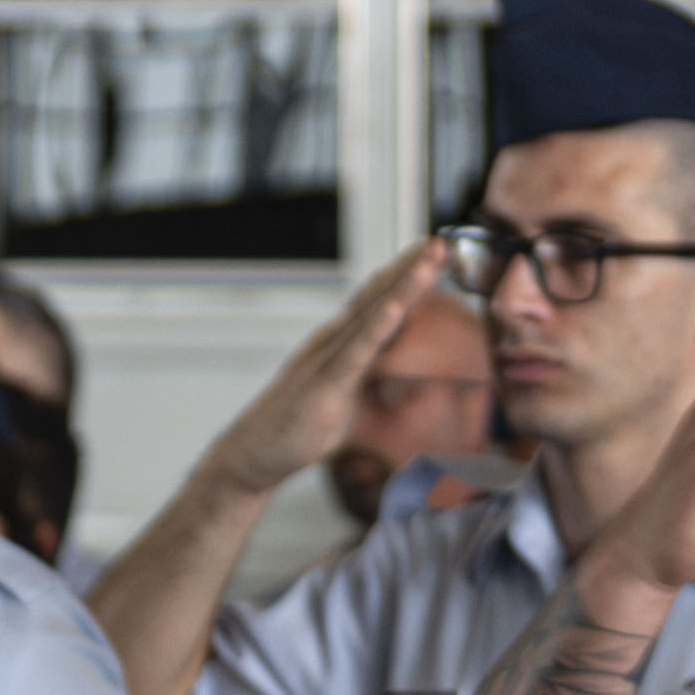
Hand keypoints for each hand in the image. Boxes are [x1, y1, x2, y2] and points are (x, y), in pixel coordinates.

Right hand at [188, 241, 456, 504]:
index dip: (405, 277)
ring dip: (402, 287)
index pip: (378, 302)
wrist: (256, 454)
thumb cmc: (300, 427)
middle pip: (377, 297)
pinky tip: (396, 309)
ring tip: (427, 261)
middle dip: (409, 268)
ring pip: (371, 316)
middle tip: (439, 240)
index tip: (433, 253)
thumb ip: (369, 374)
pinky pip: (355, 354)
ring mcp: (328, 359)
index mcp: (341, 344)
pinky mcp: (326, 386)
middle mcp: (334, 341)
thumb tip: (394, 366)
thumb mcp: (346, 395)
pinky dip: (378, 329)